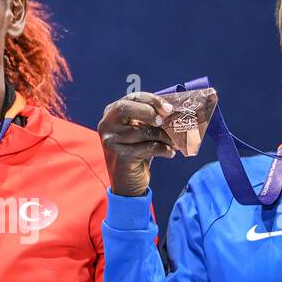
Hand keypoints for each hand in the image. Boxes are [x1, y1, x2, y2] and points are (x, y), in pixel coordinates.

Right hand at [98, 88, 215, 196]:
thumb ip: (151, 119)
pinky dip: (163, 150)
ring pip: (142, 131)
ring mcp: (110, 141)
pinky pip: (147, 147)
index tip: (169, 108)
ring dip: (163, 136)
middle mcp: (106, 125)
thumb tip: (175, 110)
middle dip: (149, 111)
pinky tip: (170, 153)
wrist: (127, 183)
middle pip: (126, 109)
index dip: (152, 100)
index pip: (132, 98)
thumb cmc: (137, 152)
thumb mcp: (141, 131)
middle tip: (165, 120)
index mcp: (112, 113)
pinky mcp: (119, 155)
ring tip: (174, 142)